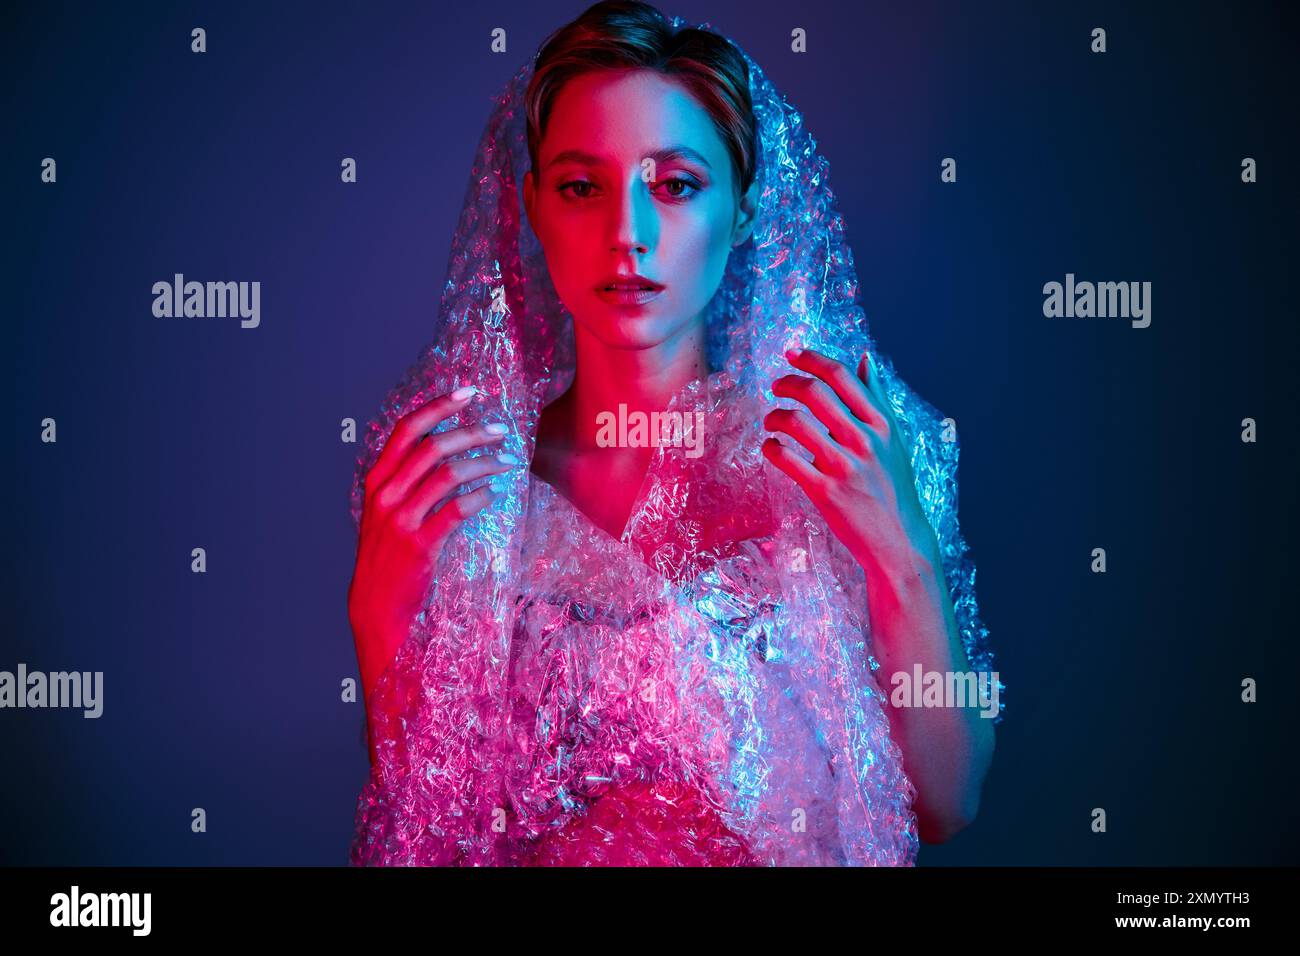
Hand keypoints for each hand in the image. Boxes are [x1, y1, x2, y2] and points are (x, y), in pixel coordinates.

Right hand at [348, 387, 519, 715]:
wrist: (375, 605)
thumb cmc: (386, 555)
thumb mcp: (385, 511)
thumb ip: (404, 480)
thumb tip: (441, 446)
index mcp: (376, 480)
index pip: (406, 429)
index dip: (438, 406)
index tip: (467, 392)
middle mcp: (386, 494)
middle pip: (433, 446)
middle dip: (471, 432)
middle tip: (500, 431)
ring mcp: (402, 519)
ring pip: (448, 474)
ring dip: (483, 463)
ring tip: (505, 462)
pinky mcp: (420, 545)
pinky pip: (456, 511)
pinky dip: (478, 497)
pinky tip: (491, 495)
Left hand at [760, 347, 939, 579]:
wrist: (899, 540)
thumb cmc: (893, 487)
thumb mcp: (893, 439)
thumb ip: (876, 397)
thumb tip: (864, 358)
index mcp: (881, 423)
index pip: (841, 377)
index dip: (811, 359)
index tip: (792, 354)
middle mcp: (863, 440)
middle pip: (815, 393)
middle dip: (787, 383)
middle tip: (776, 386)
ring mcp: (843, 466)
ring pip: (796, 422)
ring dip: (775, 415)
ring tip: (771, 420)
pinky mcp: (825, 491)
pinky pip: (786, 459)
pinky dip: (772, 447)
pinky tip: (771, 447)